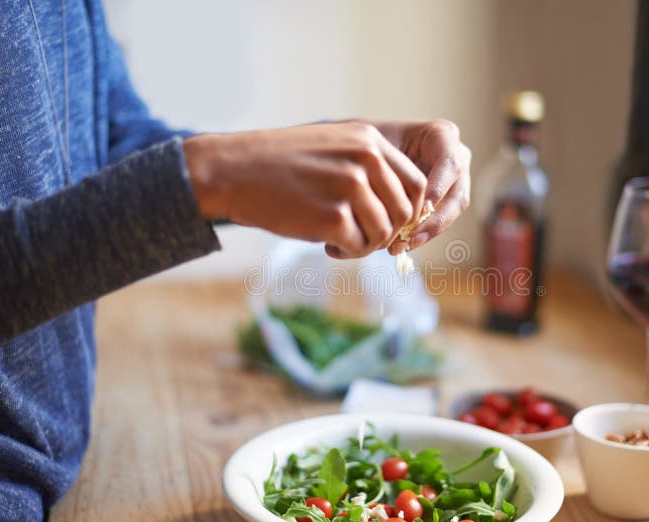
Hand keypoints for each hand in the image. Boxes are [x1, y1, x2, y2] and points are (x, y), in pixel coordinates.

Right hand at [185, 122, 426, 257]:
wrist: (233, 170)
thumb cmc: (281, 165)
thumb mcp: (334, 148)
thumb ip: (371, 169)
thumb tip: (406, 210)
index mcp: (370, 141)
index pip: (416, 183)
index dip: (408, 211)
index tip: (390, 225)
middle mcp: (366, 160)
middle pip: (406, 212)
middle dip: (390, 233)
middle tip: (364, 239)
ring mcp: (350, 187)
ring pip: (385, 233)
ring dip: (366, 246)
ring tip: (341, 242)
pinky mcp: (333, 216)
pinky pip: (359, 246)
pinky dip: (347, 253)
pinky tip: (327, 246)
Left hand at [373, 120, 471, 253]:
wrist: (363, 151)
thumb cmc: (368, 144)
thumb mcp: (376, 148)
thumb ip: (388, 168)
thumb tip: (393, 203)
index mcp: (443, 136)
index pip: (450, 164)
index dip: (439, 188)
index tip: (420, 209)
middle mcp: (456, 157)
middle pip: (457, 193)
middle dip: (436, 220)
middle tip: (411, 238)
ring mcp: (454, 179)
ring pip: (452, 211)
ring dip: (429, 231)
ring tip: (402, 246)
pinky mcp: (445, 199)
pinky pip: (440, 219)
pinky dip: (422, 233)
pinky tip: (401, 245)